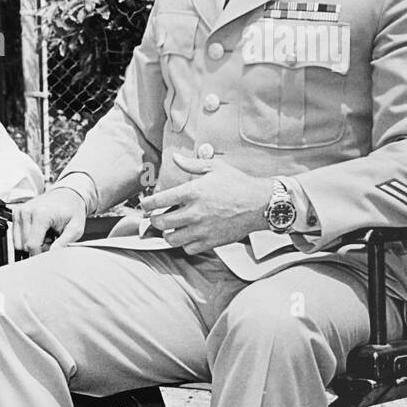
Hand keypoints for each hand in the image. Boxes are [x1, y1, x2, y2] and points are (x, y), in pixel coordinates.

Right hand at [12, 187, 87, 253]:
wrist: (67, 195)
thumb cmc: (72, 210)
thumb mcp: (75, 228)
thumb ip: (64, 243)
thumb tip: (52, 254)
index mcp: (41, 214)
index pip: (32, 245)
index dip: (41, 255)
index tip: (51, 252)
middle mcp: (26, 211)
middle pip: (24, 245)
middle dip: (38, 248)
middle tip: (51, 239)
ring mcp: (19, 212)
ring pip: (18, 243)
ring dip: (32, 243)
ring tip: (46, 235)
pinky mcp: (16, 214)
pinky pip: (16, 237)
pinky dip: (27, 238)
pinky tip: (39, 231)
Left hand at [139, 153, 271, 254]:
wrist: (261, 204)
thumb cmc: (239, 185)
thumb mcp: (215, 168)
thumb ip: (192, 164)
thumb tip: (175, 157)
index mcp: (193, 192)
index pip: (159, 201)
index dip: (147, 205)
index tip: (145, 206)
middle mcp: (195, 212)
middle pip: (161, 222)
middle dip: (154, 220)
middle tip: (156, 217)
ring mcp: (202, 229)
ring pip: (172, 239)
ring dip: (168, 234)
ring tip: (171, 228)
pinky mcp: (211, 241)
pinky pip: (189, 248)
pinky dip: (185, 244)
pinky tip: (188, 236)